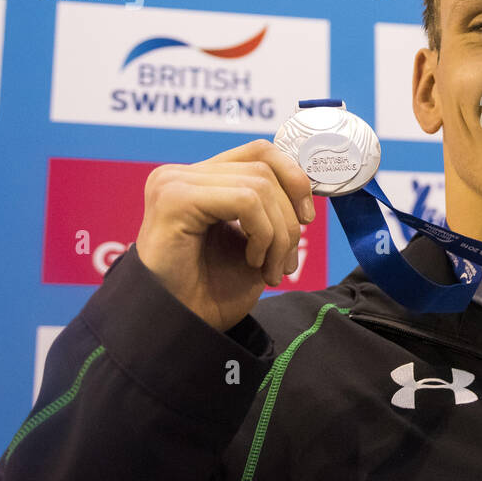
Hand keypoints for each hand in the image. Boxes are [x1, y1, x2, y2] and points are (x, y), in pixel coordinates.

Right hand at [133, 139, 315, 331]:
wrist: (182, 328)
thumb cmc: (212, 291)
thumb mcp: (254, 242)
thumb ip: (272, 210)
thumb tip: (307, 190)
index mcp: (200, 180)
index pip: (259, 152)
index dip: (294, 178)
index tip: (307, 219)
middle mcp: (182, 175)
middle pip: (264, 168)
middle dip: (289, 218)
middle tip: (286, 262)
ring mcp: (174, 183)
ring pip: (260, 186)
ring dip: (278, 234)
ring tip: (269, 270)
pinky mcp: (174, 199)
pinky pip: (245, 200)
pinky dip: (262, 234)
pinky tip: (251, 262)